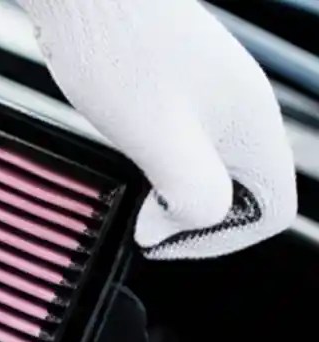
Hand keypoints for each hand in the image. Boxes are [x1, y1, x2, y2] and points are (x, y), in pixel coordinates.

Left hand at [19, 0, 296, 259]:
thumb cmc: (119, 51)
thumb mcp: (159, 139)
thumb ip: (191, 195)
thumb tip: (172, 228)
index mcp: (252, 123)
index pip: (272, 211)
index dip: (216, 240)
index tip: (161, 235)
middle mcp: (240, 105)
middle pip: (239, 189)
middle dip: (189, 213)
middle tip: (139, 213)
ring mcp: (206, 89)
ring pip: (204, 162)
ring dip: (165, 185)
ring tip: (127, 176)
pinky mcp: (171, 79)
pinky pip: (176, 135)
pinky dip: (149, 154)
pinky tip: (119, 142)